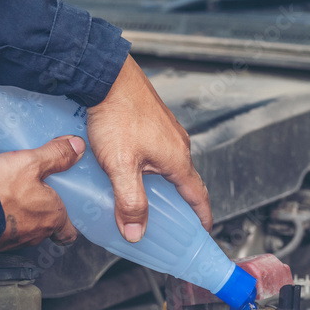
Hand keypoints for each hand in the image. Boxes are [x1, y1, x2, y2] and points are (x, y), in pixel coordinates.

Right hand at [0, 137, 82, 252]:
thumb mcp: (30, 164)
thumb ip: (55, 155)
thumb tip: (77, 147)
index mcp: (49, 217)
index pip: (68, 230)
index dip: (70, 219)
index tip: (68, 203)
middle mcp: (30, 229)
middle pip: (38, 213)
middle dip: (33, 193)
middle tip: (31, 175)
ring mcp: (6, 231)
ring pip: (7, 203)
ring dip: (0, 182)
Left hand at [87, 55, 211, 241]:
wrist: (106, 77)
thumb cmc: (117, 114)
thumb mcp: (121, 166)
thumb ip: (130, 201)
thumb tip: (136, 232)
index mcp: (177, 158)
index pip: (198, 195)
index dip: (202, 216)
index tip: (203, 230)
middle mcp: (177, 143)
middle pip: (183, 180)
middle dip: (179, 202)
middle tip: (169, 219)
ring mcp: (166, 129)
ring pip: (168, 163)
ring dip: (161, 182)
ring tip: (144, 195)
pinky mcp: (153, 120)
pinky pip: (157, 149)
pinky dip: (150, 164)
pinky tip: (130, 166)